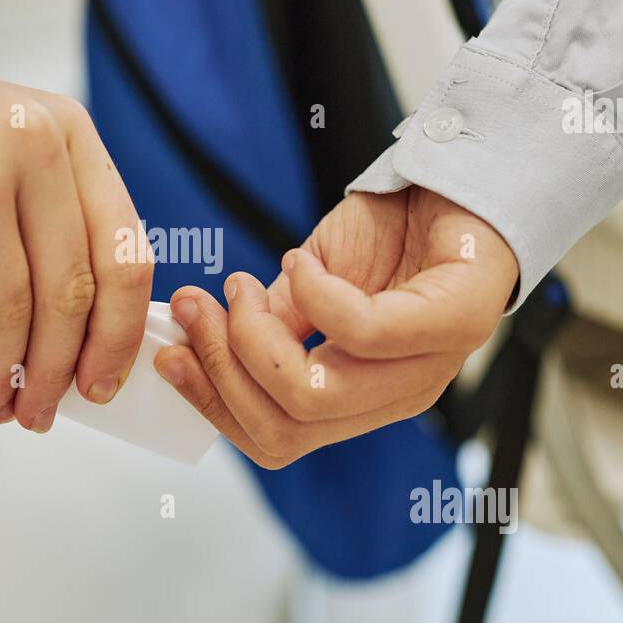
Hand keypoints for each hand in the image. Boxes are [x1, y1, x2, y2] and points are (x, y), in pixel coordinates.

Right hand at [0, 0, 152, 432]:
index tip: (105, 380)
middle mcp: (30, 149)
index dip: (121, 332)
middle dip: (60, 370)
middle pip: (73, 294)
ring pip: (14, 315)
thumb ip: (47, 212)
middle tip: (45, 410)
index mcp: (65, 130)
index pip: (125, 251)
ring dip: (7, 378)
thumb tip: (80, 330)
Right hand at [152, 188, 517, 468]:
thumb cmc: (387, 235)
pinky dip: (313, 295)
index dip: (212, 403)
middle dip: (223, 370)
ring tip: (240, 285)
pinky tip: (297, 262)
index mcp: (357, 400)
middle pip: (287, 430)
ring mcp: (428, 368)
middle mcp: (393, 399)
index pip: (276, 440)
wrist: (452, 182)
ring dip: (256, 339)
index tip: (167, 353)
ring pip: (317, 396)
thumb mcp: (305, 284)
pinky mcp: (455, 323)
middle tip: (196, 309)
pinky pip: (362, 332)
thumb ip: (266, 324)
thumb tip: (196, 342)